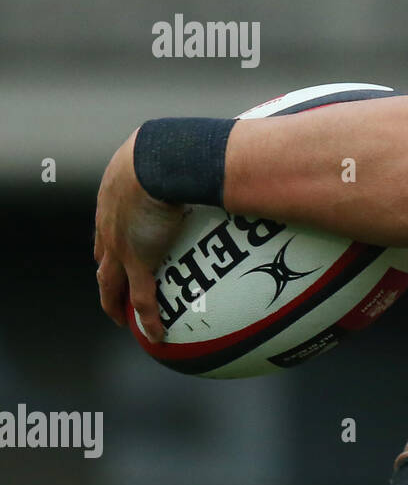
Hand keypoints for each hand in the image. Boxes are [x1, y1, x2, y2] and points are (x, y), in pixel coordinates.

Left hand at [93, 129, 184, 342]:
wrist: (159, 160)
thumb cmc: (173, 149)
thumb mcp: (177, 153)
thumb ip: (197, 160)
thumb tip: (229, 153)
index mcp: (117, 200)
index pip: (109, 230)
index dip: (111, 247)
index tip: (117, 256)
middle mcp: (112, 225)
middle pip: (103, 260)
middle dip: (107, 278)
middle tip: (113, 294)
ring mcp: (121, 245)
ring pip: (110, 284)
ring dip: (115, 304)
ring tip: (123, 320)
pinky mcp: (138, 261)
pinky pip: (141, 299)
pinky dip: (148, 319)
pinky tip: (157, 336)